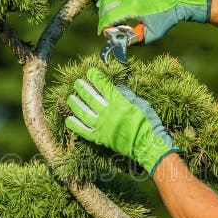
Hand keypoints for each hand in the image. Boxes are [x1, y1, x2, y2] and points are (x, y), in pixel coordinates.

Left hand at [65, 68, 179, 174]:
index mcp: (118, 102)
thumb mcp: (141, 104)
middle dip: (82, 88)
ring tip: (70, 98)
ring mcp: (102, 126)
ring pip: (83, 112)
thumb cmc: (148, 123)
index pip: (103, 86)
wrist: (147, 145)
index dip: (95, 78)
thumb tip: (116, 88)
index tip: (90, 72)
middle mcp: (107, 113)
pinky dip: (75, 125)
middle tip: (77, 82)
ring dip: (75, 104)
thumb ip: (127, 95)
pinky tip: (68, 119)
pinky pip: (83, 131)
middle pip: (90, 97)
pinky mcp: (100, 138)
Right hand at [96, 0, 210, 43]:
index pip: (110, 17)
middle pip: (107, 5)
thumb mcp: (151, 35)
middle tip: (103, 25)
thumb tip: (121, 43)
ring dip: (104, 5)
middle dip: (102, 16)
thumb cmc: (166, 19)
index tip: (102, 32)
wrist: (178, 0)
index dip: (103, 26)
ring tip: (101, 13)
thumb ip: (135, 40)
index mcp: (133, 9)